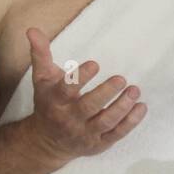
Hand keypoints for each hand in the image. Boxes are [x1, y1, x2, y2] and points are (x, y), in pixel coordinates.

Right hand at [24, 27, 145, 161]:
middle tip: (121, 79)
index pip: (67, 89)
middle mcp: (69, 119)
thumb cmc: (48, 103)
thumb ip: (40, 54)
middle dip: (106, 93)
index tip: (95, 64)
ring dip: (122, 107)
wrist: (47, 142)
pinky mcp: (99, 144)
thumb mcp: (42, 79)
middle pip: (88, 107)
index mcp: (55, 101)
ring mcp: (85, 133)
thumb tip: (32, 29)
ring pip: (106, 122)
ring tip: (134, 90)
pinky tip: (141, 107)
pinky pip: (117, 134)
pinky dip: (130, 122)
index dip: (81, 77)